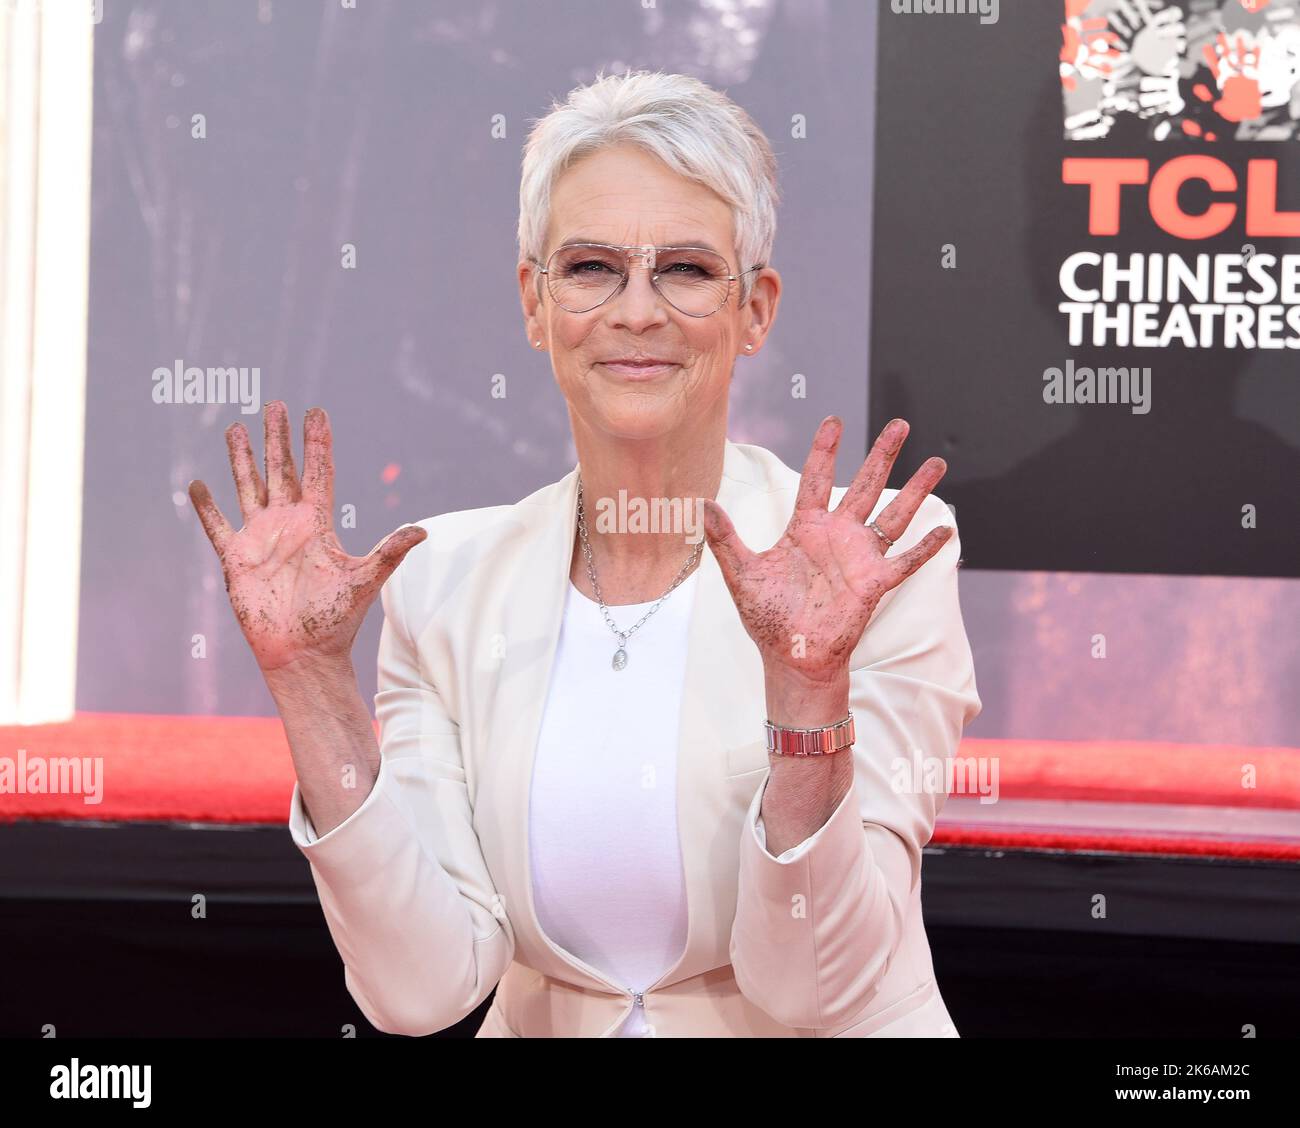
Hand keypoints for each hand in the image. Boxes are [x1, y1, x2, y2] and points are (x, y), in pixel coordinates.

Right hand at [187, 401, 426, 675]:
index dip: (316, 442)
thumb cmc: (336, 620)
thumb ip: (390, 552)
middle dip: (278, 438)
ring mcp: (260, 539)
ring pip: (249, 488)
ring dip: (243, 459)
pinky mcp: (236, 560)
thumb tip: (422, 530)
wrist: (304, 653)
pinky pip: (217, 527)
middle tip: (275, 405)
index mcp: (317, 524)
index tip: (316, 412)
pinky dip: (206, 507)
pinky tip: (198, 485)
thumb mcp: (365, 580)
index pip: (318, 472)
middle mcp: (288, 525)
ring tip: (237, 427)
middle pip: (281, 470)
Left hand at [701, 415, 952, 682]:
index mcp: (806, 528)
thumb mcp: (740, 574)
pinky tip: (945, 528)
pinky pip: (905, 562)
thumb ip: (725, 539)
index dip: (825, 449)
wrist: (790, 658)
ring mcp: (859, 558)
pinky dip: (925, 547)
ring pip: (894, 514)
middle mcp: (837, 536)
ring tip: (936, 464)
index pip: (817, 478)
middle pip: (865, 485)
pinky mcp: (874, 584)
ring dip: (915, 490)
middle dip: (882, 454)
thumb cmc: (767, 618)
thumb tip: (703, 506)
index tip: (833, 420)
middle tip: (900, 424)